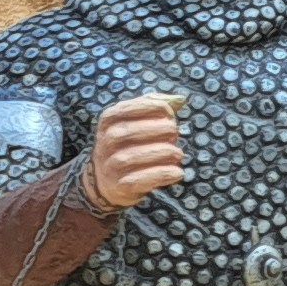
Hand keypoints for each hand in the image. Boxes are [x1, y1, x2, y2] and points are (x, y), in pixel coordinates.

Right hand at [85, 92, 184, 209]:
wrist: (106, 181)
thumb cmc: (128, 145)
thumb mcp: (134, 121)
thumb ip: (155, 106)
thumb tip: (181, 99)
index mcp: (108, 121)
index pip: (129, 108)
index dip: (155, 108)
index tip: (170, 114)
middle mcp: (105, 142)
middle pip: (133, 132)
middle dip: (161, 130)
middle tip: (175, 135)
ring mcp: (110, 165)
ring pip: (136, 156)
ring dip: (164, 152)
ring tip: (178, 154)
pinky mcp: (120, 185)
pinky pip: (142, 179)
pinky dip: (162, 175)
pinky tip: (177, 172)